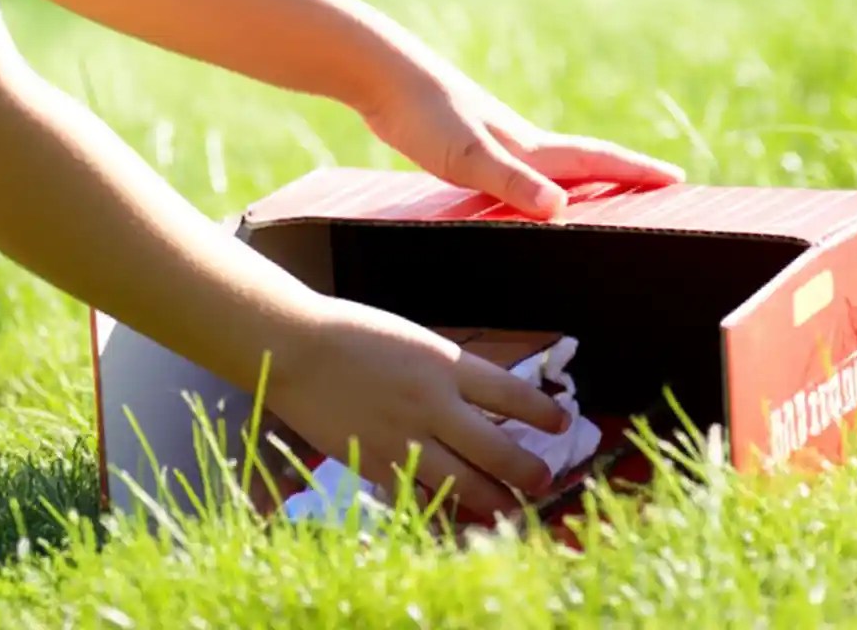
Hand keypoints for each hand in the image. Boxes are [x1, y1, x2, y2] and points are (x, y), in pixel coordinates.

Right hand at [268, 295, 569, 517]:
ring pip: (463, 481)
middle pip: (496, 448)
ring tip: (511, 512)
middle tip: (543, 483)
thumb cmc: (355, 336)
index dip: (541, 413)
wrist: (296, 347)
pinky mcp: (376, 461)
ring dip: (494, 500)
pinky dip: (440, 510)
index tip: (560, 423)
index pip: (511, 393)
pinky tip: (456, 519)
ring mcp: (404, 436)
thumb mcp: (416, 342)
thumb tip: (488, 405)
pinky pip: (417, 496)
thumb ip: (450, 374)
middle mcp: (433, 402)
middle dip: (527, 470)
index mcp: (445, 363)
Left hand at [360, 71, 684, 219]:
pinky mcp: (468, 148)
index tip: (678, 179)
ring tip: (601, 198)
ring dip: (581, 180)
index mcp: (532, 147)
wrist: (383, 77)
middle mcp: (522, 143)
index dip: (638, 172)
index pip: (599, 159)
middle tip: (657, 189)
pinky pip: (517, 173)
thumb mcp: (470, 158)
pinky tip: (521, 197)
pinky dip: (535, 186)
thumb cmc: (425, 116)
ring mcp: (496, 144)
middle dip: (622, 177)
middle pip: (585, 162)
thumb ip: (514, 183)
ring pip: (551, 167)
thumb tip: (561, 211)